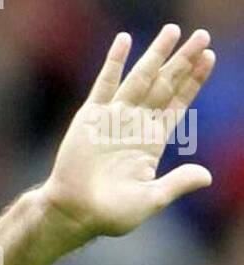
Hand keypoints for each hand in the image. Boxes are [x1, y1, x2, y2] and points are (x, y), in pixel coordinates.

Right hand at [41, 25, 214, 241]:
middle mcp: (135, 125)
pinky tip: (124, 40)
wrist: (74, 212)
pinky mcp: (91, 116)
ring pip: (141, 78)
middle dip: (183, 61)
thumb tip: (207, 177)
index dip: (193, 82)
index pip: (178, 104)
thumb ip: (177, 183)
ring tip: (173, 30)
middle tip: (202, 36)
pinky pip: (105, 83)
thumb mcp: (150, 200)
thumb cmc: (111, 214)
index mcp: (152, 142)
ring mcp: (114, 117)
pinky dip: (114, 62)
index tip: (208, 58)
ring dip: (157, 54)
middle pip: (165, 85)